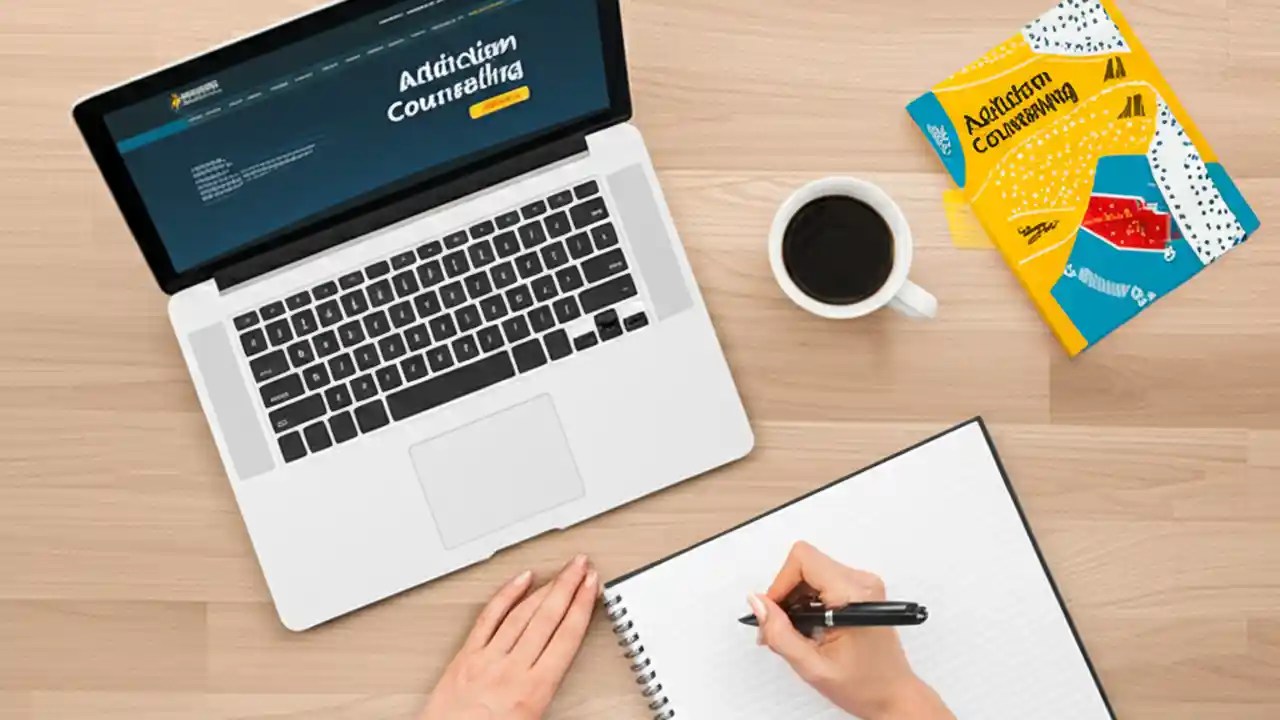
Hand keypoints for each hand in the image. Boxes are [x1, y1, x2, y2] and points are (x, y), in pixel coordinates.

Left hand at [420, 555, 598, 719]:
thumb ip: (551, 694)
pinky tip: (519, 581)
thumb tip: (571, 680)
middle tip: (581, 565)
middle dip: (568, 586)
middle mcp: (512, 669)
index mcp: (534, 690)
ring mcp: (488, 659)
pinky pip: (488, 618)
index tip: (591, 586)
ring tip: (560, 570)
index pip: (566, 636)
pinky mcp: (466, 655)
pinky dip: (506, 595)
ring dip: (545, 587)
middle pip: (548, 617)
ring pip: (523, 613)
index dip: (582, 605)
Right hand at [748, 542, 953, 719]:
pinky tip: (810, 630)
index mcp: (854, 595)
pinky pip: (822, 583)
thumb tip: (756, 602)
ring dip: (795, 601)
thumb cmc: (864, 686)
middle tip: (779, 631)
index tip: (774, 613)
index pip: (803, 560)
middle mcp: (862, 582)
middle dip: (785, 596)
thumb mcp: (812, 666)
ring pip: (811, 573)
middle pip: (806, 565)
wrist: (895, 697)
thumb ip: (780, 633)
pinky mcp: (861, 592)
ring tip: (796, 635)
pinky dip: (808, 604)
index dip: (781, 583)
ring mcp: (863, 585)